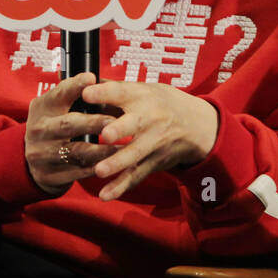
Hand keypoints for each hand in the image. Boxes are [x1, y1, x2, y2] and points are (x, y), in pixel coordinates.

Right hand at [25, 73, 119, 196]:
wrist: (34, 160)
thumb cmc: (56, 124)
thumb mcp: (57, 106)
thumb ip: (72, 94)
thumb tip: (94, 76)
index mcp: (43, 108)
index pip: (58, 94)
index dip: (74, 86)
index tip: (91, 78)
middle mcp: (39, 130)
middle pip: (68, 125)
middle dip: (92, 123)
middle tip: (114, 120)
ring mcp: (42, 154)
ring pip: (76, 151)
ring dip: (101, 150)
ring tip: (122, 148)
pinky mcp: (50, 174)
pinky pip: (78, 172)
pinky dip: (97, 168)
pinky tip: (114, 165)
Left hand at [79, 79, 218, 200]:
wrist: (198, 125)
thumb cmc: (162, 104)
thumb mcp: (144, 90)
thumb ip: (113, 90)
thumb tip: (80, 82)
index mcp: (142, 96)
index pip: (122, 92)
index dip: (104, 92)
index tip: (86, 93)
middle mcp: (149, 118)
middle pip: (134, 124)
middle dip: (119, 129)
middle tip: (104, 136)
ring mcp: (153, 142)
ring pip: (135, 153)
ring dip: (118, 163)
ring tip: (99, 171)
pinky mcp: (154, 161)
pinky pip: (137, 175)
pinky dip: (121, 186)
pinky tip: (105, 195)